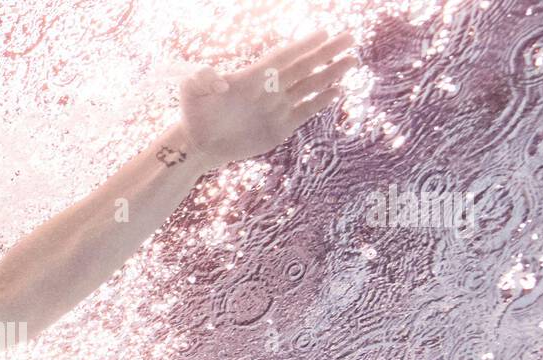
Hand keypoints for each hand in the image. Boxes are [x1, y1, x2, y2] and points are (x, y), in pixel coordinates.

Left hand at [178, 30, 358, 167]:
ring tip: (352, 61)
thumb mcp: (190, 91)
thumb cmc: (193, 114)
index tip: (323, 32)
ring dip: (330, 74)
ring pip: (309, 86)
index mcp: (251, 77)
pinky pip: (304, 111)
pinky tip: (337, 91)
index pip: (282, 57)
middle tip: (350, 37)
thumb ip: (200, 78)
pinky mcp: (279, 128)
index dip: (302, 45)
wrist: (198, 144)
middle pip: (303, 66)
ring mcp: (276, 108)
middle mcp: (269, 89)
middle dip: (326, 52)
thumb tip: (218, 79)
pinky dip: (320, 102)